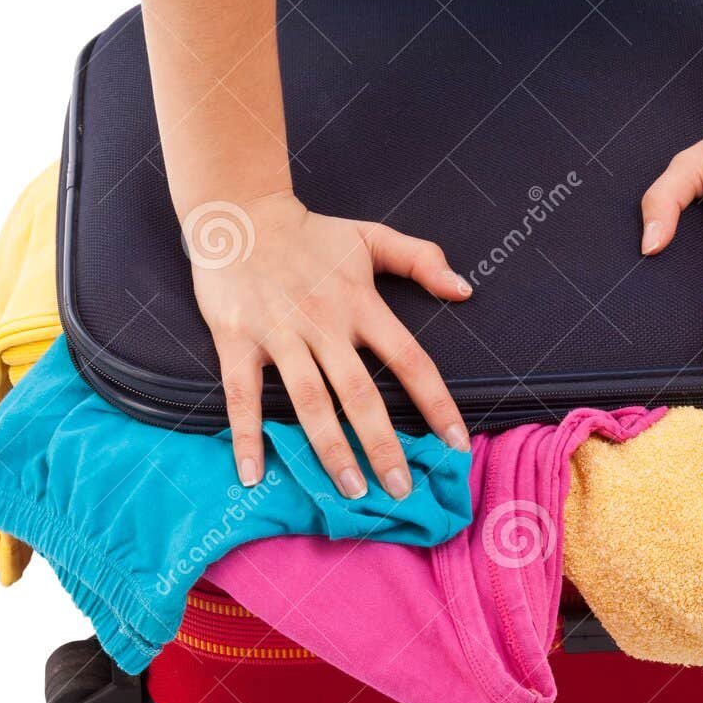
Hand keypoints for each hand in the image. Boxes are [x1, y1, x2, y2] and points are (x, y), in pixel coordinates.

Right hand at [185, 191, 471, 497]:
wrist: (238, 212)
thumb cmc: (310, 234)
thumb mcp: (372, 236)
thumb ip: (423, 259)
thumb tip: (465, 290)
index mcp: (361, 303)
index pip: (411, 359)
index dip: (437, 403)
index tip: (458, 443)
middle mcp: (324, 322)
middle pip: (360, 392)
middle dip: (384, 444)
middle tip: (402, 490)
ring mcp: (279, 333)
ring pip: (309, 401)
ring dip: (330, 449)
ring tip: (351, 490)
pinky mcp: (236, 340)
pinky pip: (242, 396)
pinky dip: (247, 437)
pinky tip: (253, 476)